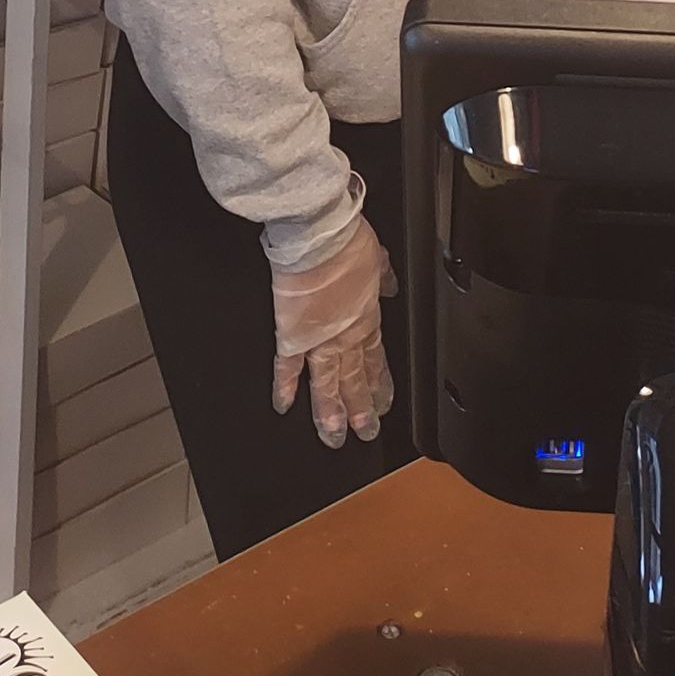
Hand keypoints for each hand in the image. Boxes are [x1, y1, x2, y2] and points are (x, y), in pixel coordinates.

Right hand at [270, 214, 396, 447]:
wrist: (319, 237)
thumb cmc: (347, 242)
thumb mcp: (377, 258)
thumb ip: (383, 277)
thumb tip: (390, 285)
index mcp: (365, 317)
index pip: (376, 359)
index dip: (380, 383)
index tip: (384, 402)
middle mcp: (344, 335)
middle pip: (354, 380)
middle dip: (361, 409)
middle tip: (366, 433)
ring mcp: (318, 339)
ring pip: (327, 385)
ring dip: (331, 413)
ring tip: (334, 438)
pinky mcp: (291, 335)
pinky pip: (287, 366)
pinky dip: (284, 386)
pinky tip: (285, 406)